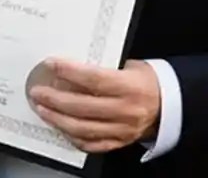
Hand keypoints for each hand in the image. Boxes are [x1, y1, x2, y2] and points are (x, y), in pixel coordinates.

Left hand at [29, 58, 160, 153]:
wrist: (170, 104)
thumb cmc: (146, 81)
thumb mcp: (129, 66)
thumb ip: (102, 67)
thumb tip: (69, 68)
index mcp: (130, 87)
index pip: (93, 78)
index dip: (69, 71)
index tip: (51, 64)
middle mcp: (126, 111)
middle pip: (82, 107)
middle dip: (54, 98)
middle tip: (38, 91)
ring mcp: (123, 130)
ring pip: (83, 128)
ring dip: (57, 119)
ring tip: (42, 108)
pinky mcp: (120, 142)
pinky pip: (92, 144)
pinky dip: (73, 136)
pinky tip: (60, 127)